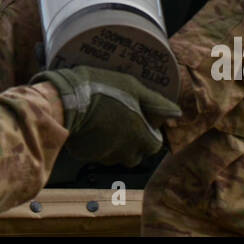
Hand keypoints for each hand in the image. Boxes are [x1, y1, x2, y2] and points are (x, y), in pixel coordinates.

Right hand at [31, 66, 180, 166]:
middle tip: (124, 121)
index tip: (143, 122)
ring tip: (105, 122)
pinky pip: (96, 153)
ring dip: (115, 144)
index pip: (154, 145)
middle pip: (136, 154)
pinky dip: (95, 143)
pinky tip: (90, 126)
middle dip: (133, 142)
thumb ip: (156, 102)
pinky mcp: (85, 155)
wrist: (67, 100)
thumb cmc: (104, 89)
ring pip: (115, 155)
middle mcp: (124, 151)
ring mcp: (103, 155)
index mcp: (139, 136)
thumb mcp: (133, 87)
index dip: (151, 134)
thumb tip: (176, 113)